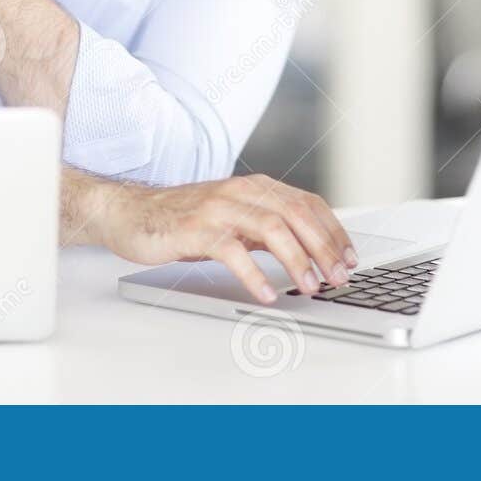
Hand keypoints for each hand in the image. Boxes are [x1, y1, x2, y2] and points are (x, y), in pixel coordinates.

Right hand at [95, 174, 357, 304]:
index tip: (350, 258)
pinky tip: (267, 293)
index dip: (334, 231)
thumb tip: (310, 253)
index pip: (307, 203)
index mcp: (254, 187)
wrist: (130, 213)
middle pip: (296, 213)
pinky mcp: (195, 229)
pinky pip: (232, 251)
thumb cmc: (183, 220)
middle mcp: (240, 191)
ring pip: (271, 227)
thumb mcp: (233, 219)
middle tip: (339, 276)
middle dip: (324, 247)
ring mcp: (218, 208)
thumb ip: (267, 230)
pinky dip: (255, 274)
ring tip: (311, 286)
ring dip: (297, 259)